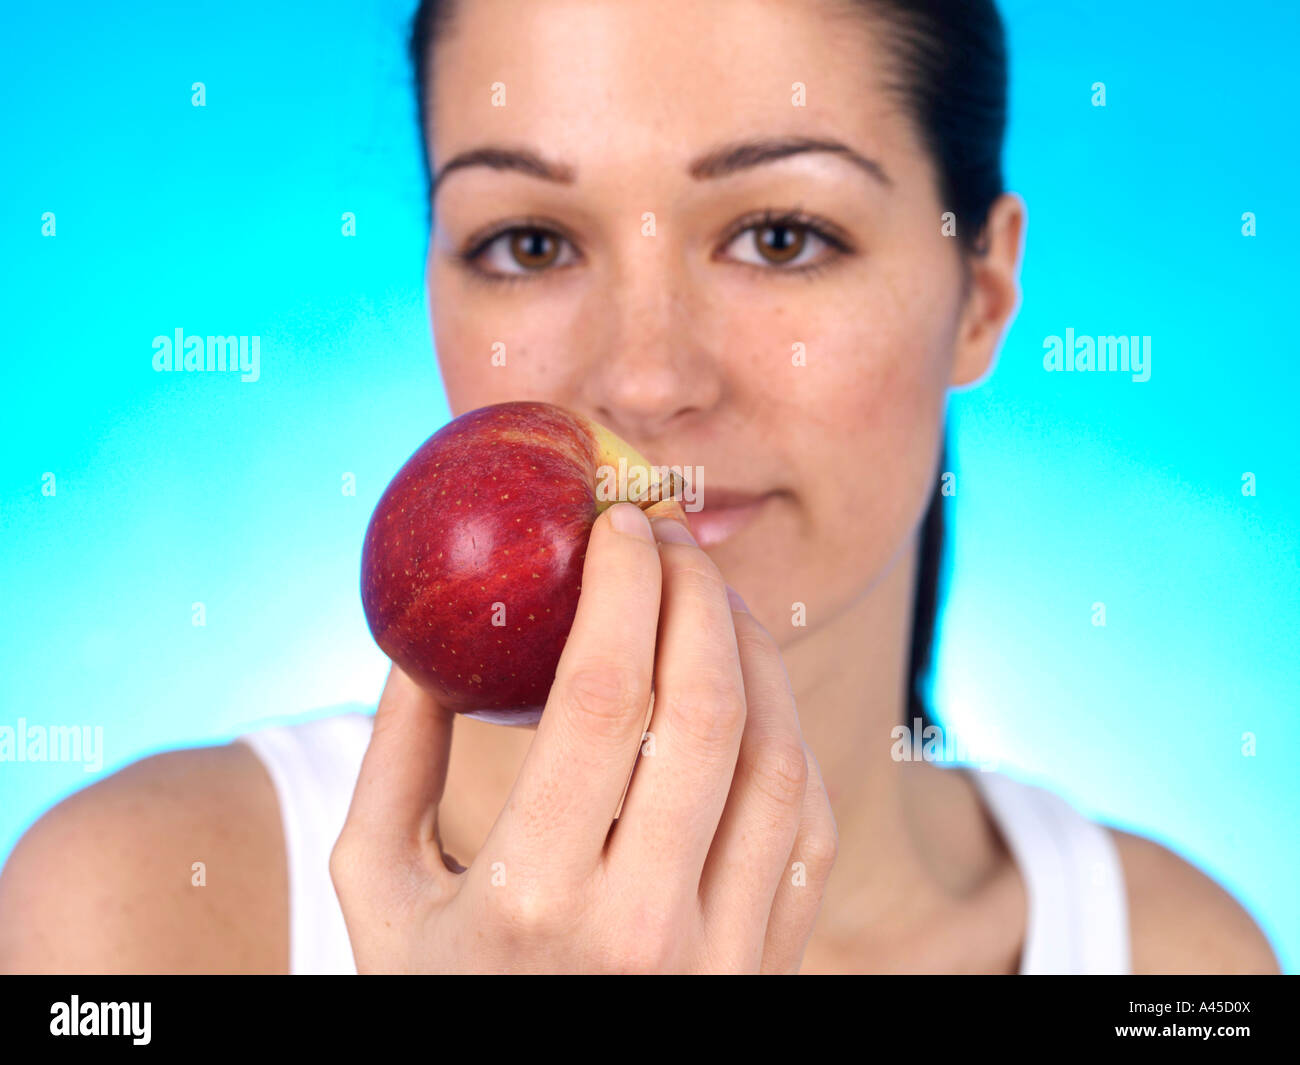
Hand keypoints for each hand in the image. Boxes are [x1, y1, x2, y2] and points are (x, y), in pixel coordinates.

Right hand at [330, 502, 837, 972]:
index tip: (618, 520)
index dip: (624, 585)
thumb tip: (425, 629)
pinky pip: (805, 827)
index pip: (604, 695)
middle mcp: (641, 930)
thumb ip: (392, 752)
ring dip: (755, 651)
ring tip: (712, 594)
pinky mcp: (766, 967)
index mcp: (530, 899)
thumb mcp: (374, 885)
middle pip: (705, 711)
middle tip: (671, 533)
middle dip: (696, 593)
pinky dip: (788, 733)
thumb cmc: (433, 990)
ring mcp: (721, 957)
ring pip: (777, 760)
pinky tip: (750, 683)